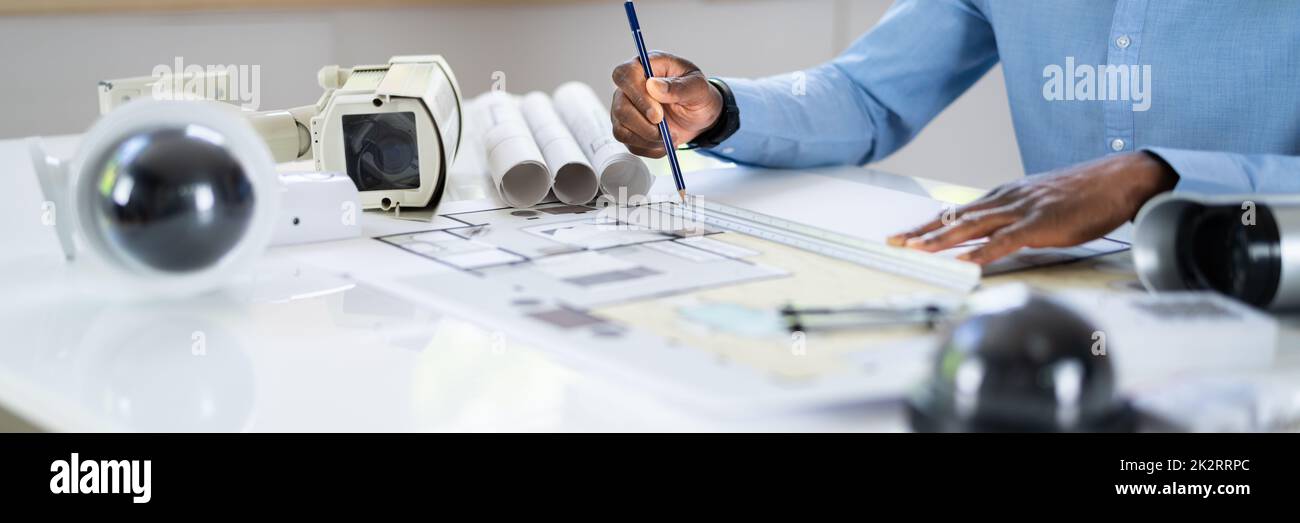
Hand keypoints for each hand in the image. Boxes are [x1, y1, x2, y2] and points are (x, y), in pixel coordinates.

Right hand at [611, 51, 723, 157]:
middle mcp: (629, 88)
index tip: (657, 114)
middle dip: (644, 125)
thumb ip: (679, 86)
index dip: (637, 96)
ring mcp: (624, 110)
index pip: (624, 75)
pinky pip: (630, 144)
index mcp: (644, 67)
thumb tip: (654, 86)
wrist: (698, 114)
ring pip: (621, 130)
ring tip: (671, 136)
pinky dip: (651, 148)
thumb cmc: (696, 94)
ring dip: (648, 139)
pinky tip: (666, 143)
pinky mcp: (627, 129)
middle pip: (620, 107)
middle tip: (666, 130)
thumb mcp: (698, 87)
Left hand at [887, 152, 1178, 264]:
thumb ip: (1014, 219)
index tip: (904, 236)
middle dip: (922, 231)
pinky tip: (966, 262)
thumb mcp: (1039, 204)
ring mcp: (1021, 210)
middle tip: (893, 243)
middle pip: (955, 217)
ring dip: (941, 239)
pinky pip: (1006, 240)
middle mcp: (1005, 200)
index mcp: (1003, 196)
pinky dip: (983, 252)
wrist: (1118, 178)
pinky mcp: (1041, 223)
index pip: (957, 212)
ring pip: (972, 226)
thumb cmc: (1082, 194)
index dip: (928, 224)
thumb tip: (994, 238)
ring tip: (915, 250)